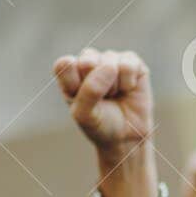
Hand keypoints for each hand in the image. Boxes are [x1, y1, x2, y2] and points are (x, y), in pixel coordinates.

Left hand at [53, 49, 154, 167]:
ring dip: (114, 87)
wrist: (126, 137)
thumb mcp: (85, 115)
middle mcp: (88, 61)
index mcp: (69, 72)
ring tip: (115, 96)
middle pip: (87, 61)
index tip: (82, 101)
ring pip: (109, 63)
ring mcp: (110, 59)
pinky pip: (128, 65)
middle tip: (102, 99)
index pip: (64, 64)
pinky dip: (128, 83)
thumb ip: (90, 91)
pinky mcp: (131, 61)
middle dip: (96, 85)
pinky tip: (128, 89)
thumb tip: (110, 66)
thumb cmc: (100, 125)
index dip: (75, 84)